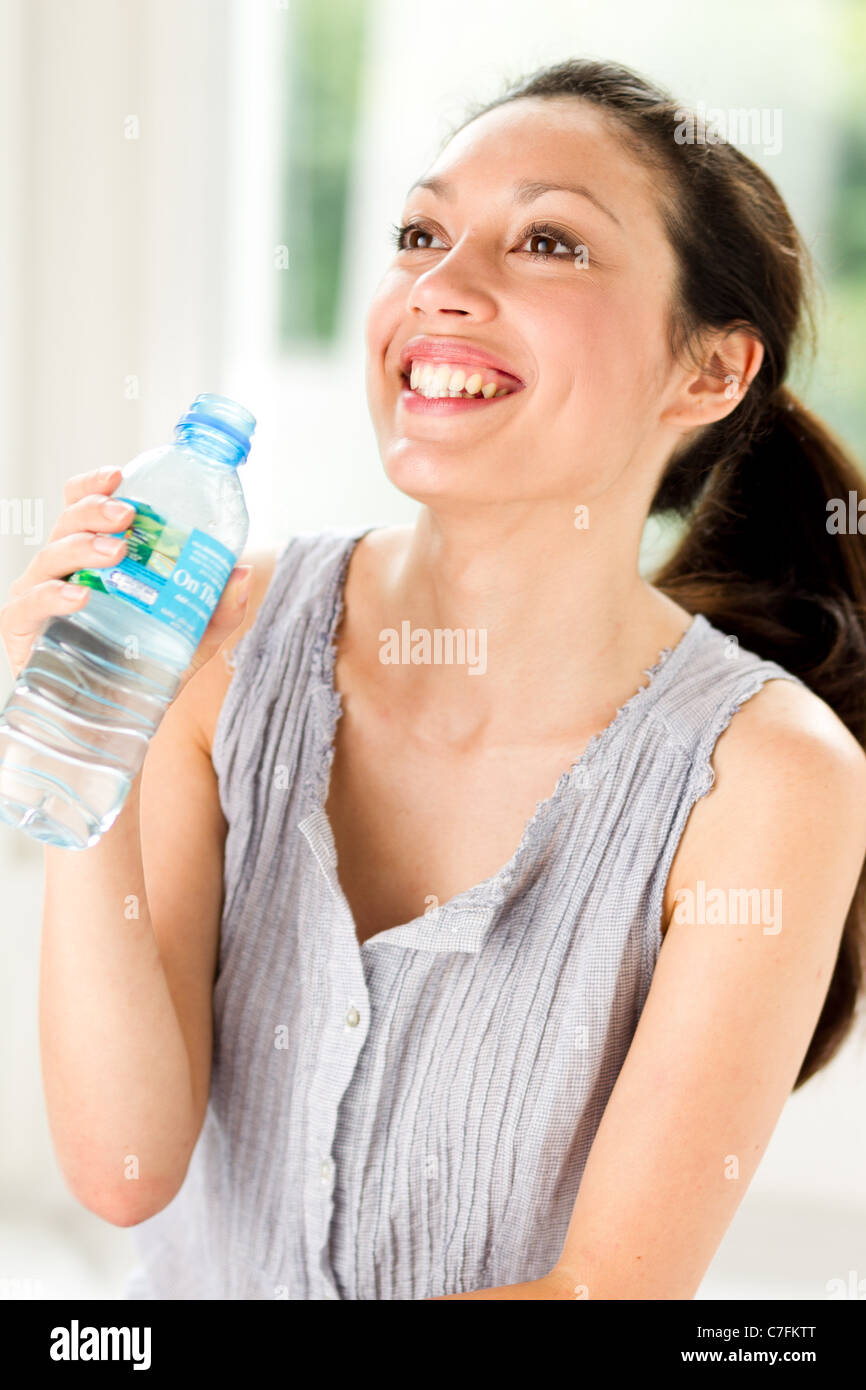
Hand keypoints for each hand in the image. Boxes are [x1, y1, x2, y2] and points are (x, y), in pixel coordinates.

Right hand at [0, 465, 251, 692]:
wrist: (115, 727)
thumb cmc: (143, 671)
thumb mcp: (190, 640)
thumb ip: (217, 609)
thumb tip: (242, 571)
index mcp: (93, 559)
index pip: (83, 507)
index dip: (95, 486)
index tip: (120, 475)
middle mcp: (62, 572)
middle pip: (66, 524)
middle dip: (94, 511)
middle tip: (128, 515)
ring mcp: (38, 601)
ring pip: (48, 559)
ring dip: (80, 548)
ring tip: (115, 551)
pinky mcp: (23, 636)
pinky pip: (27, 608)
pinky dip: (50, 599)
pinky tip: (77, 598)